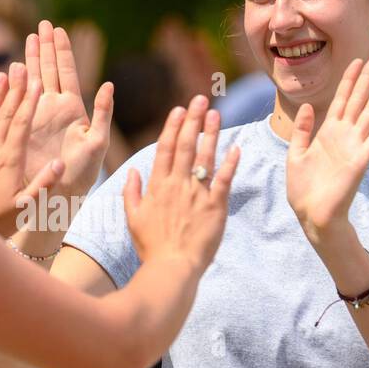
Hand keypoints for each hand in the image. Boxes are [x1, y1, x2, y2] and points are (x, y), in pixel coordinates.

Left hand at [0, 63, 64, 237]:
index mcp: (9, 160)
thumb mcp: (26, 207)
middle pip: (4, 114)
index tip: (36, 82)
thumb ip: (44, 184)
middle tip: (21, 66)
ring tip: (2, 74)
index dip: (28, 101)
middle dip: (14, 89)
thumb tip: (62, 163)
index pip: (20, 124)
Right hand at [22, 20, 113, 217]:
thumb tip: (109, 84)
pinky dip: (14, 85)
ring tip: (29, 37)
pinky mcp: (24, 127)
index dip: (62, 50)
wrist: (59, 195)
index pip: (66, 72)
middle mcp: (55, 108)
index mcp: (73, 108)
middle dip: (45, 47)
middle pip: (49, 70)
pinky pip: (17, 101)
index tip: (58, 29)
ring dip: (31, 59)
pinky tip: (10, 70)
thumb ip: (102, 114)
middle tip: (42, 24)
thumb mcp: (97, 143)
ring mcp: (38, 117)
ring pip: (33, 81)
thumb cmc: (83, 173)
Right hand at [123, 96, 239, 270]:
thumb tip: (133, 171)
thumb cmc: (151, 247)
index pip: (166, 149)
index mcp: (158, 186)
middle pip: (186, 146)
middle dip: (193, 120)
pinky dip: (230, 163)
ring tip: (216, 114)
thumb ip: (132, 192)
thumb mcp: (133, 219)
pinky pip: (224, 180)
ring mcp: (197, 194)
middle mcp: (177, 185)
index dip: (173, 127)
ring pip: (205, 157)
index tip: (179, 110)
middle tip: (201, 99)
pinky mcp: (215, 207)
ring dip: (211, 133)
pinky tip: (236, 147)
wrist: (171, 268)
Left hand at [286, 55, 368, 244]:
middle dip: (367, 79)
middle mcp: (343, 136)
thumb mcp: (296, 154)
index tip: (356, 61)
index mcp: (326, 132)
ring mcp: (353, 147)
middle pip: (357, 100)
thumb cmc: (303, 188)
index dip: (348, 80)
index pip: (340, 99)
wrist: (311, 214)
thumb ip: (302, 130)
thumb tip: (308, 106)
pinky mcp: (360, 161)